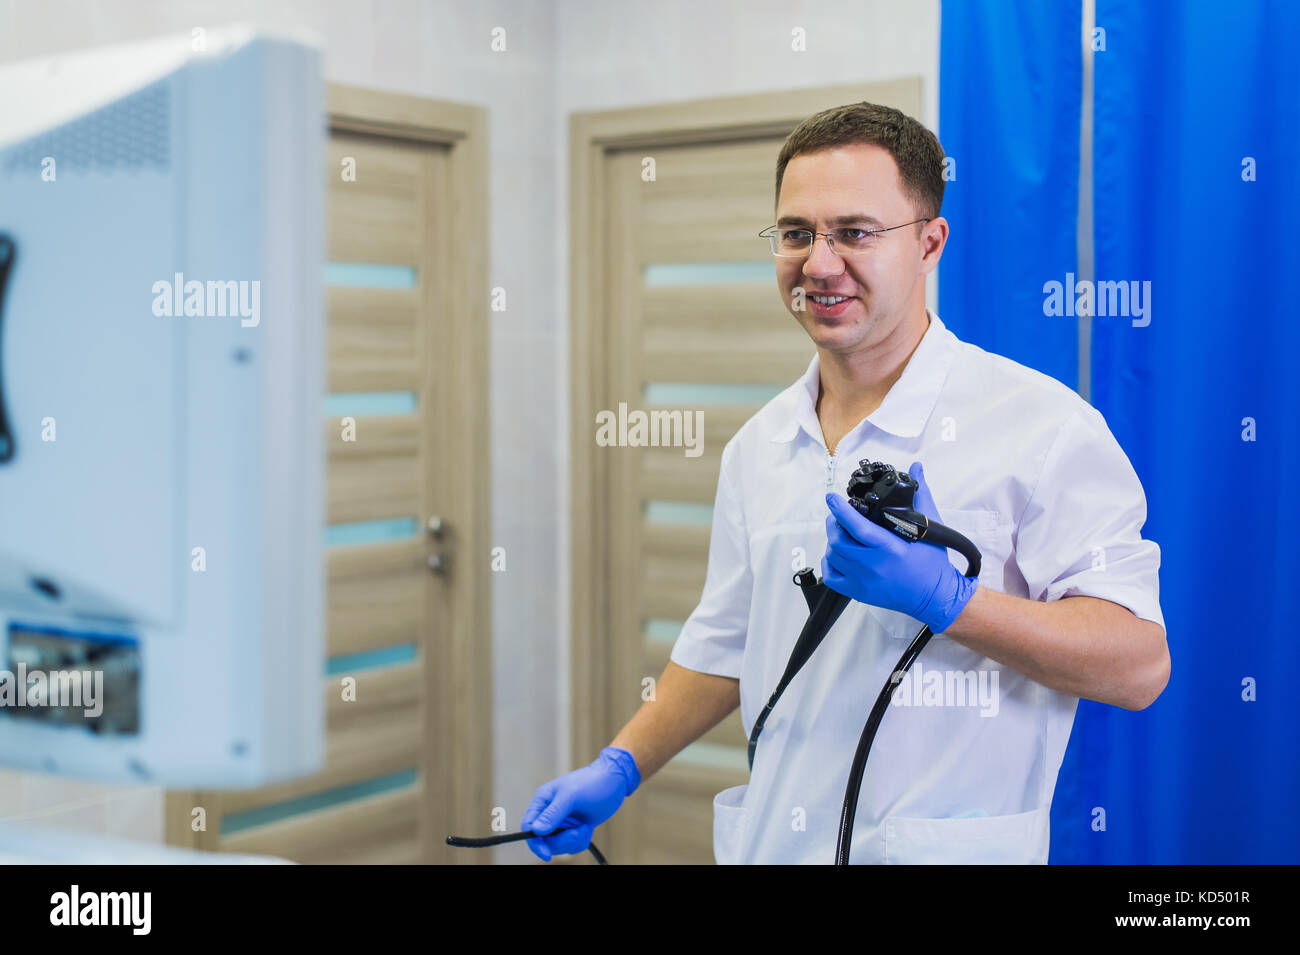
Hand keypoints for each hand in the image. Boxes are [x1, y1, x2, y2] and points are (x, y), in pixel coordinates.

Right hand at [521, 746, 640, 860]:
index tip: (547, 854)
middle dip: (563, 841)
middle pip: (545, 840)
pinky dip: (581, 840)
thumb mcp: (572, 797)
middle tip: (578, 833)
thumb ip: (553, 814)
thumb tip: (536, 831)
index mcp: (543, 801)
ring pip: (559, 845)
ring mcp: (562, 822)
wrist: (615, 781)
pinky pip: (571, 845)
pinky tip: (588, 828)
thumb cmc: (592, 782)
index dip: (535, 842)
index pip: (529, 826)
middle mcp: (549, 813)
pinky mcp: (573, 828)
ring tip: (585, 826)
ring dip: (574, 840)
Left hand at [821, 460, 976, 632]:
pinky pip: (832, 576)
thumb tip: (916, 469)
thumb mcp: (930, 527)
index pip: (857, 526)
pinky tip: (838, 554)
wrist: (935, 597)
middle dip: (834, 523)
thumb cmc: (933, 563)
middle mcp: (874, 566)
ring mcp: (864, 581)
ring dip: (832, 541)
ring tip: (841, 532)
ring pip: (833, 556)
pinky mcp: (859, 592)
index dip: (841, 510)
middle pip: (839, 541)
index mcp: (890, 548)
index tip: (831, 497)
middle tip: (839, 515)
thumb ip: (921, 496)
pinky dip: (830, 562)